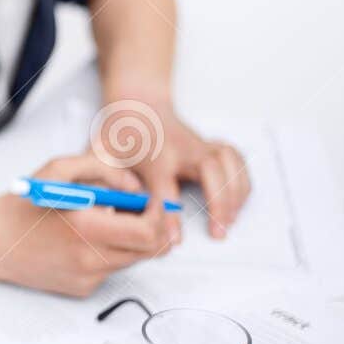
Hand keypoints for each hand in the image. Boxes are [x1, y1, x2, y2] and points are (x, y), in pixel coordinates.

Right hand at [0, 152, 178, 296]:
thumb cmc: (22, 205)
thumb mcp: (57, 170)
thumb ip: (102, 169)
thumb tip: (134, 187)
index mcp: (86, 228)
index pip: (148, 232)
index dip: (160, 216)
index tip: (154, 203)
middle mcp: (90, 258)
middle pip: (150, 251)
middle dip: (156, 229)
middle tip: (146, 212)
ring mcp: (87, 278)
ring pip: (132, 260)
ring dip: (131, 240)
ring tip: (104, 221)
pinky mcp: (82, 289)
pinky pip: (111, 270)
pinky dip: (108, 253)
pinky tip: (81, 241)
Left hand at [90, 99, 250, 238]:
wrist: (136, 103)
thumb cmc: (119, 133)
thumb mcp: (101, 156)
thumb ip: (105, 182)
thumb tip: (113, 208)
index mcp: (154, 154)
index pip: (165, 190)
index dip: (170, 217)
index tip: (174, 240)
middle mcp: (181, 147)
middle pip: (210, 173)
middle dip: (218, 203)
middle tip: (218, 233)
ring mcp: (198, 144)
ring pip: (228, 165)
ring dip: (235, 193)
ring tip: (230, 220)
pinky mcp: (209, 144)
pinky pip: (235, 159)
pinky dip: (242, 178)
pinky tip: (238, 199)